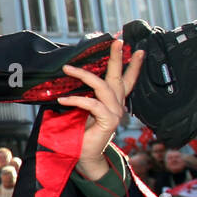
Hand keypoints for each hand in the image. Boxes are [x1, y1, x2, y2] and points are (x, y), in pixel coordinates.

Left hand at [58, 39, 142, 179]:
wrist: (84, 154)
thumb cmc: (81, 131)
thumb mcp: (81, 109)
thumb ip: (81, 94)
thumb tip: (67, 76)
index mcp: (113, 101)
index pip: (125, 79)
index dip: (130, 64)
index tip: (133, 48)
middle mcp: (117, 105)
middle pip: (119, 78)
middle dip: (118, 58)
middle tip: (118, 41)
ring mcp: (115, 113)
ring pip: (103, 87)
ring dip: (84, 76)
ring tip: (67, 68)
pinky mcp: (108, 122)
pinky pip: (93, 105)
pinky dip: (77, 100)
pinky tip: (62, 100)